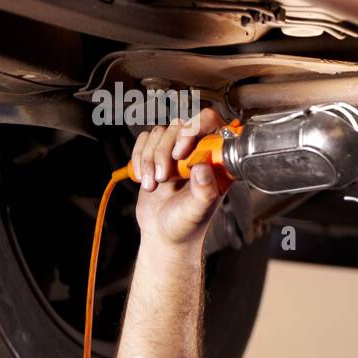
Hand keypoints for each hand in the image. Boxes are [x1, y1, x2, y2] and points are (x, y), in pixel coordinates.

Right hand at [131, 108, 227, 248]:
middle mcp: (198, 151)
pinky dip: (139, 158)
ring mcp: (177, 151)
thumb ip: (204, 191)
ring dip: (150, 158)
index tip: (181, 152)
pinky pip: (144, 140)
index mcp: (217, 160)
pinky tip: (145, 179)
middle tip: (164, 178)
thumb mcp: (197, 211)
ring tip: (153, 183)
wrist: (164, 234)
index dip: (195, 128)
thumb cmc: (187, 225)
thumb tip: (202, 167)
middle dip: (164, 151)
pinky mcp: (157, 154)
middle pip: (179, 125)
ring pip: (159, 132)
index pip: (211, 123)